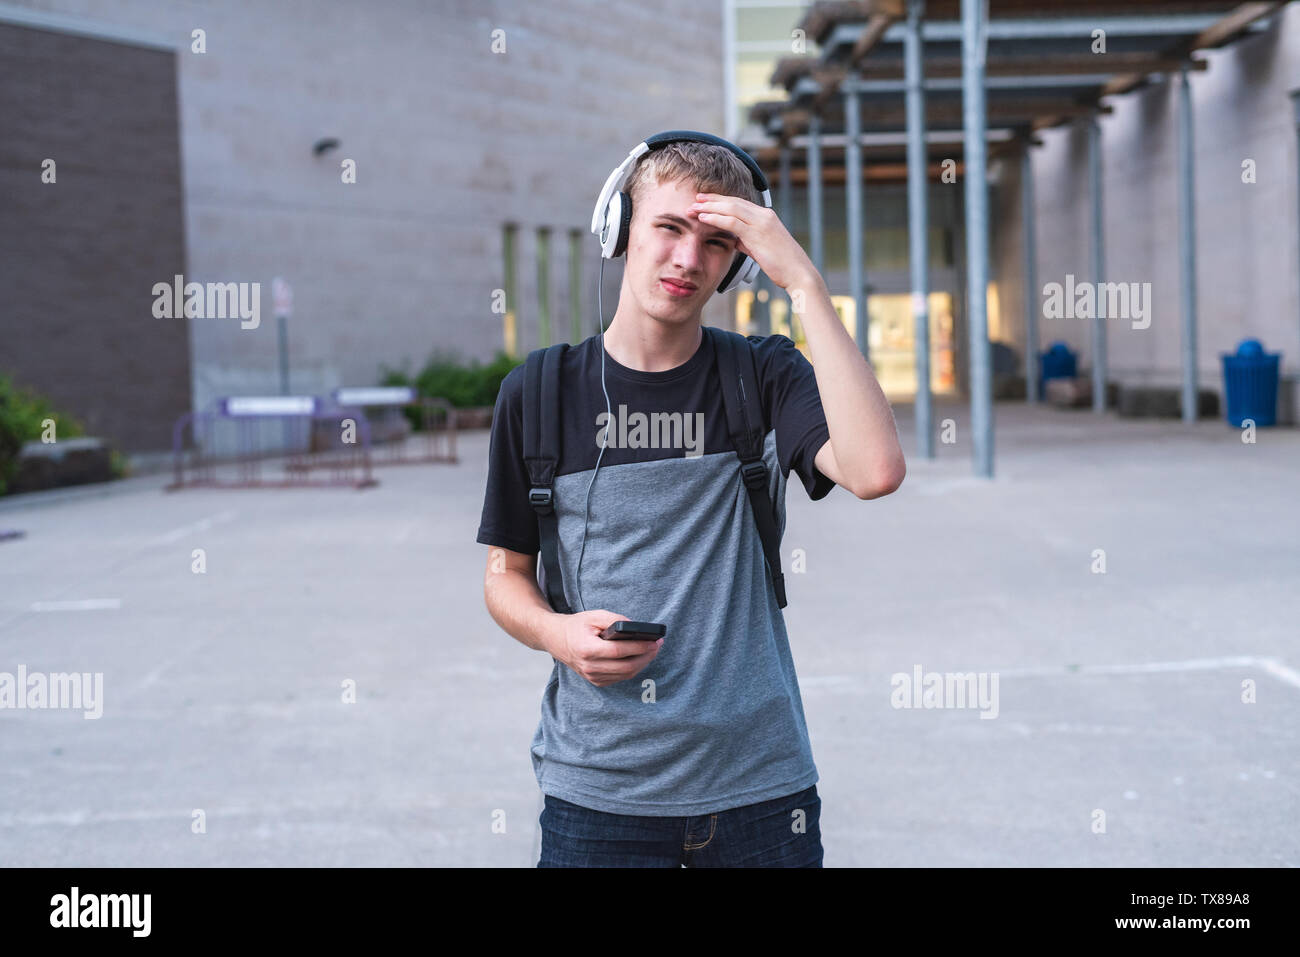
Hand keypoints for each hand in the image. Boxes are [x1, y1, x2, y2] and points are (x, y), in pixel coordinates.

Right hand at [545, 610, 663, 687]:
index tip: (654, 641)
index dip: (639, 647)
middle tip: (658, 645)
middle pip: (626, 666)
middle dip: (646, 656)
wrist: (556, 639)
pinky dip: (632, 669)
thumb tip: (636, 628)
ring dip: (642, 663)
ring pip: (625, 674)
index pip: (619, 651)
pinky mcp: (596, 681)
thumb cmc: (576, 626)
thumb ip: (615, 620)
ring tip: (652, 650)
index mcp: (587, 649)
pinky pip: (619, 678)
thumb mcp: (594, 616)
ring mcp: (592, 676)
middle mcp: (589, 667)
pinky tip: (639, 658)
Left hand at [689, 192, 818, 291]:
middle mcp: (764, 215)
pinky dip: (716, 218)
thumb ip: (748, 241)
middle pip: (733, 202)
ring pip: (731, 208)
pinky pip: (732, 222)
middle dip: (713, 199)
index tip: (706, 200)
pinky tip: (703, 218)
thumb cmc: (782, 265)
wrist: (798, 273)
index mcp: (766, 216)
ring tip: (693, 207)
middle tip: (695, 198)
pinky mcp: (757, 234)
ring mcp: (761, 223)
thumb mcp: (762, 249)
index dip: (722, 200)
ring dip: (710, 207)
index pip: (740, 203)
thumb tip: (736, 240)